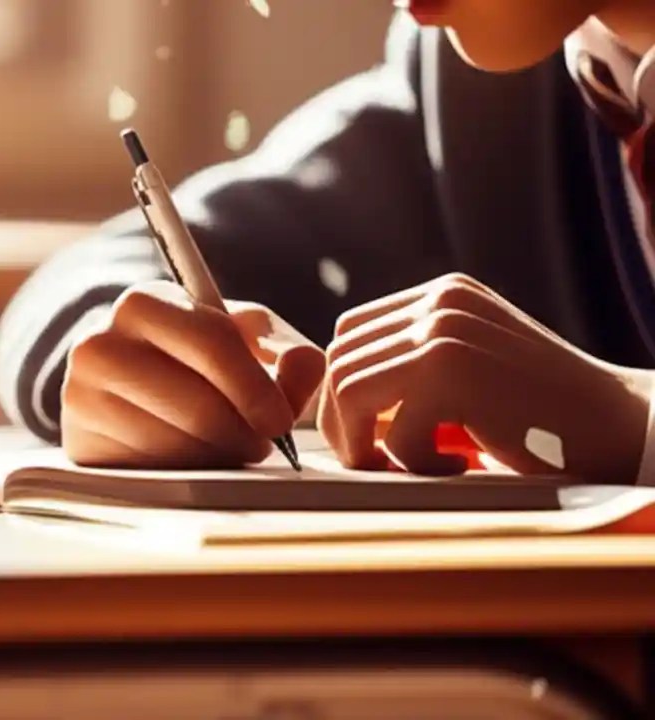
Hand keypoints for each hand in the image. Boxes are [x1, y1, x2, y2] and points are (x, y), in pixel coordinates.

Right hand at [61, 281, 325, 467]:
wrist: (120, 377)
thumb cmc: (192, 354)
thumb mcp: (240, 335)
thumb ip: (284, 350)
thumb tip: (306, 365)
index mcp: (143, 302)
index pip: (210, 343)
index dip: (254, 388)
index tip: (280, 421)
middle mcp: (99, 343)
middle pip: (196, 405)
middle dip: (242, 434)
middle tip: (260, 444)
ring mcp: (80, 395)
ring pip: (175, 446)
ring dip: (217, 457)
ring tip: (227, 446)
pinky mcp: (78, 441)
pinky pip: (150, 472)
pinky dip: (184, 474)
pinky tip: (191, 457)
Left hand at [319, 273, 651, 481]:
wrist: (623, 427)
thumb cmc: (545, 413)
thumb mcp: (475, 365)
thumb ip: (415, 364)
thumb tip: (333, 401)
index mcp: (443, 295)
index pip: (350, 334)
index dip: (344, 389)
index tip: (368, 433)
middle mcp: (440, 303)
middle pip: (339, 362)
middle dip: (344, 422)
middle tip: (380, 461)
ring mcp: (445, 333)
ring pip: (348, 392)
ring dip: (367, 444)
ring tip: (411, 466)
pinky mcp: (454, 375)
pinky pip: (392, 433)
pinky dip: (415, 465)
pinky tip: (458, 468)